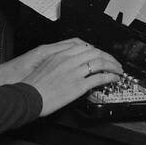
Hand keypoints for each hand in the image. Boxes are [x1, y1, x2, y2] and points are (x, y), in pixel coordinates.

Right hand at [0, 38, 122, 116]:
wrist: (28, 97)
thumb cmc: (33, 86)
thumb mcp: (46, 67)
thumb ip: (60, 63)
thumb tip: (71, 66)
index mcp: (60, 55)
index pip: (85, 47)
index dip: (97, 51)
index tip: (102, 56)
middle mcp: (68, 61)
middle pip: (95, 52)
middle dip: (108, 57)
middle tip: (114, 63)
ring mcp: (74, 72)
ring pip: (100, 62)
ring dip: (112, 65)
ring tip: (117, 70)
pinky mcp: (78, 85)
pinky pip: (99, 78)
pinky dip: (110, 77)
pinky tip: (113, 79)